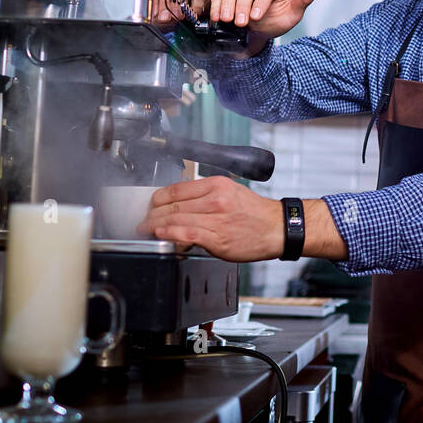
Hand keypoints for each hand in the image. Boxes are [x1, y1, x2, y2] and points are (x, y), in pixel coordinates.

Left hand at [138, 176, 283, 261]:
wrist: (278, 229)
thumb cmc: (256, 214)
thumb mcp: (231, 192)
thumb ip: (206, 196)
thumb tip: (181, 205)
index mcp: (217, 185)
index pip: (177, 189)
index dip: (158, 198)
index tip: (151, 205)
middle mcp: (216, 199)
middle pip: (173, 205)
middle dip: (153, 214)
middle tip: (144, 220)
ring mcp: (216, 219)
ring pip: (176, 219)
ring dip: (156, 225)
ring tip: (147, 229)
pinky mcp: (217, 238)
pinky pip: (186, 233)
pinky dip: (169, 234)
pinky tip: (161, 235)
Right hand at [154, 0, 322, 57]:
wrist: (257, 31)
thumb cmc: (275, 22)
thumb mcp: (292, 16)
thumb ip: (304, 0)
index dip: (261, 1)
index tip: (256, 17)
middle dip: (243, 5)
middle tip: (241, 23)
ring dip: (228, 4)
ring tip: (226, 20)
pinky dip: (217, 2)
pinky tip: (217, 16)